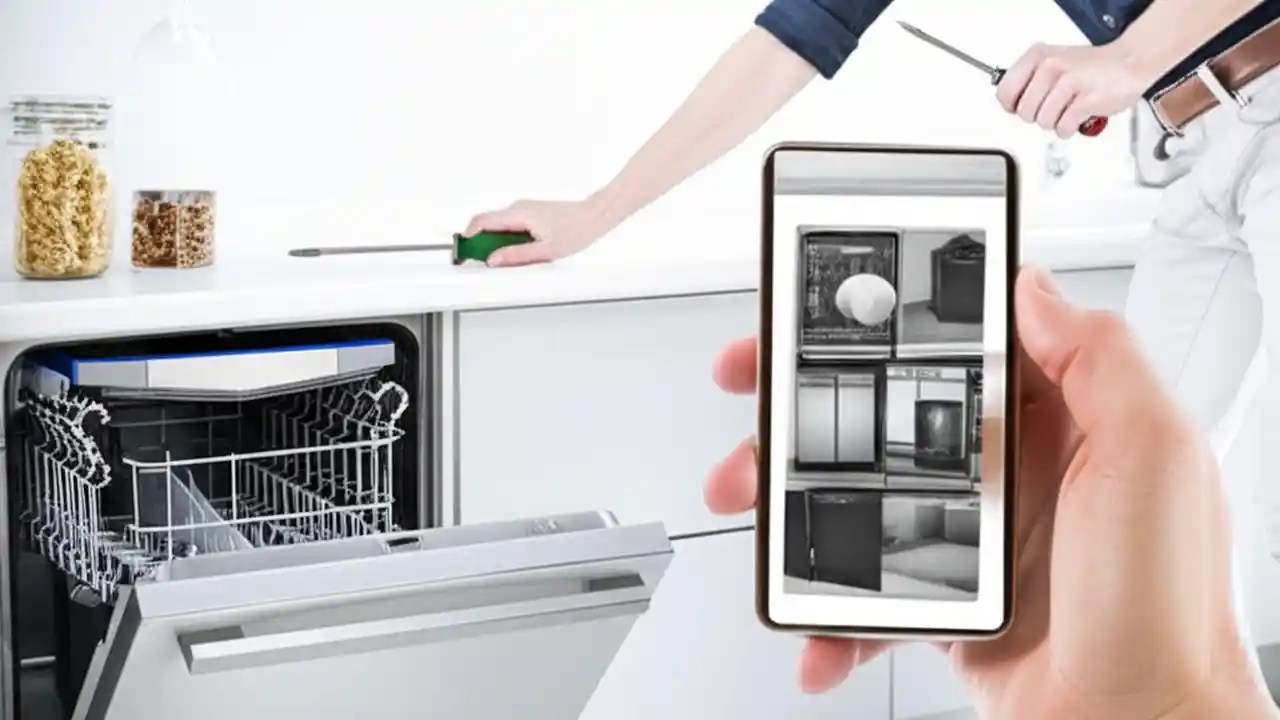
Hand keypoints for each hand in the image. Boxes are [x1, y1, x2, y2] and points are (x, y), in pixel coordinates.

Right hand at [463, 198, 611, 266]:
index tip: (464, 254)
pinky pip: (509, 227)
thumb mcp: (546, 250)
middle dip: (481, 244)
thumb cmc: (577, 229)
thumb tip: (494, 260)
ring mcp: (523, 210)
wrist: (595, 216)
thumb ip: (517, 255)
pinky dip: (506, 240)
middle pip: (487, 225)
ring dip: (495, 244)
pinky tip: (519, 251)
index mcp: (518, 214)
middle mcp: (518, 208)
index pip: (481, 222)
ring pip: (498, 227)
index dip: (468, 238)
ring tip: (507, 260)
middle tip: (484, 263)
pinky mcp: (529, 215)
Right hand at [707, 267, 1276, 717]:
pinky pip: (862, 591)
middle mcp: (1008, 471)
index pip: (954, 344)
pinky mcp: (942, 600)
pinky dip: (828, 614)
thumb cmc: (1165, 614)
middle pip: (881, 415)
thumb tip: (1033, 290)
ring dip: (793, 513)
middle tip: (756, 414)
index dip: (880, 321)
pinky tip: (820, 629)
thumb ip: (1099, 358)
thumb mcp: (1152, 457)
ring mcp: (969, 537)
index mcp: (1059, 421)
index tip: (816, 317)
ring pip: (856, 500)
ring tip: (765, 531)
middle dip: (803, 413)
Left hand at [995, 43, 1150, 138]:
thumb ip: (1029, 81)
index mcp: (1038, 56)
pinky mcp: (1087, 99)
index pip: (1005, 92)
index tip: (1022, 108)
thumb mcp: (1052, 63)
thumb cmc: (1091, 67)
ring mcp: (1069, 82)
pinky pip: (1063, 127)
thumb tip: (1010, 105)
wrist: (1130, 61)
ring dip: (1056, 123)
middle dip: (1038, 116)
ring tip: (1068, 111)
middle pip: (1024, 112)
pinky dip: (1068, 129)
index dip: (1013, 107)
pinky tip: (1077, 119)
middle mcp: (1051, 67)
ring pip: (1043, 122)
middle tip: (1054, 108)